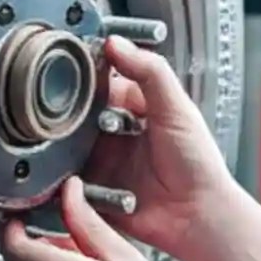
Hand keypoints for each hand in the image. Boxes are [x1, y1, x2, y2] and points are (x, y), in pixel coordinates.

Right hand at [83, 36, 233, 260]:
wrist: (198, 217)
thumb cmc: (198, 164)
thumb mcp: (176, 108)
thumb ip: (150, 71)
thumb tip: (116, 43)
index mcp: (136, 106)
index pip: (101, 80)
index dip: (85, 73)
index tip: (68, 64)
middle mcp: (115, 132)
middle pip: (77, 112)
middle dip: (68, 110)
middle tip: (63, 109)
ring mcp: (102, 160)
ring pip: (67, 144)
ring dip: (63, 143)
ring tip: (65, 141)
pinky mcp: (93, 190)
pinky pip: (67, 180)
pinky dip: (64, 177)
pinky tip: (70, 173)